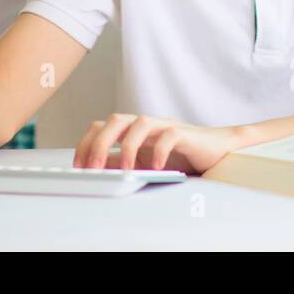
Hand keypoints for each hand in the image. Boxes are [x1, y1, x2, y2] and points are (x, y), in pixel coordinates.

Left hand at [73, 113, 244, 174]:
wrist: (214, 153)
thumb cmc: (177, 157)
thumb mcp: (143, 163)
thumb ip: (122, 163)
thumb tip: (97, 172)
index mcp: (131, 129)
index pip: (100, 126)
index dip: (86, 143)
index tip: (79, 166)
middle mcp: (145, 123)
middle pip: (115, 120)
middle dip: (100, 143)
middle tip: (94, 168)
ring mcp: (163, 125)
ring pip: (139, 123)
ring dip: (129, 147)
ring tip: (128, 171)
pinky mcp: (184, 133)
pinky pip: (168, 135)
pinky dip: (159, 151)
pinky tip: (157, 168)